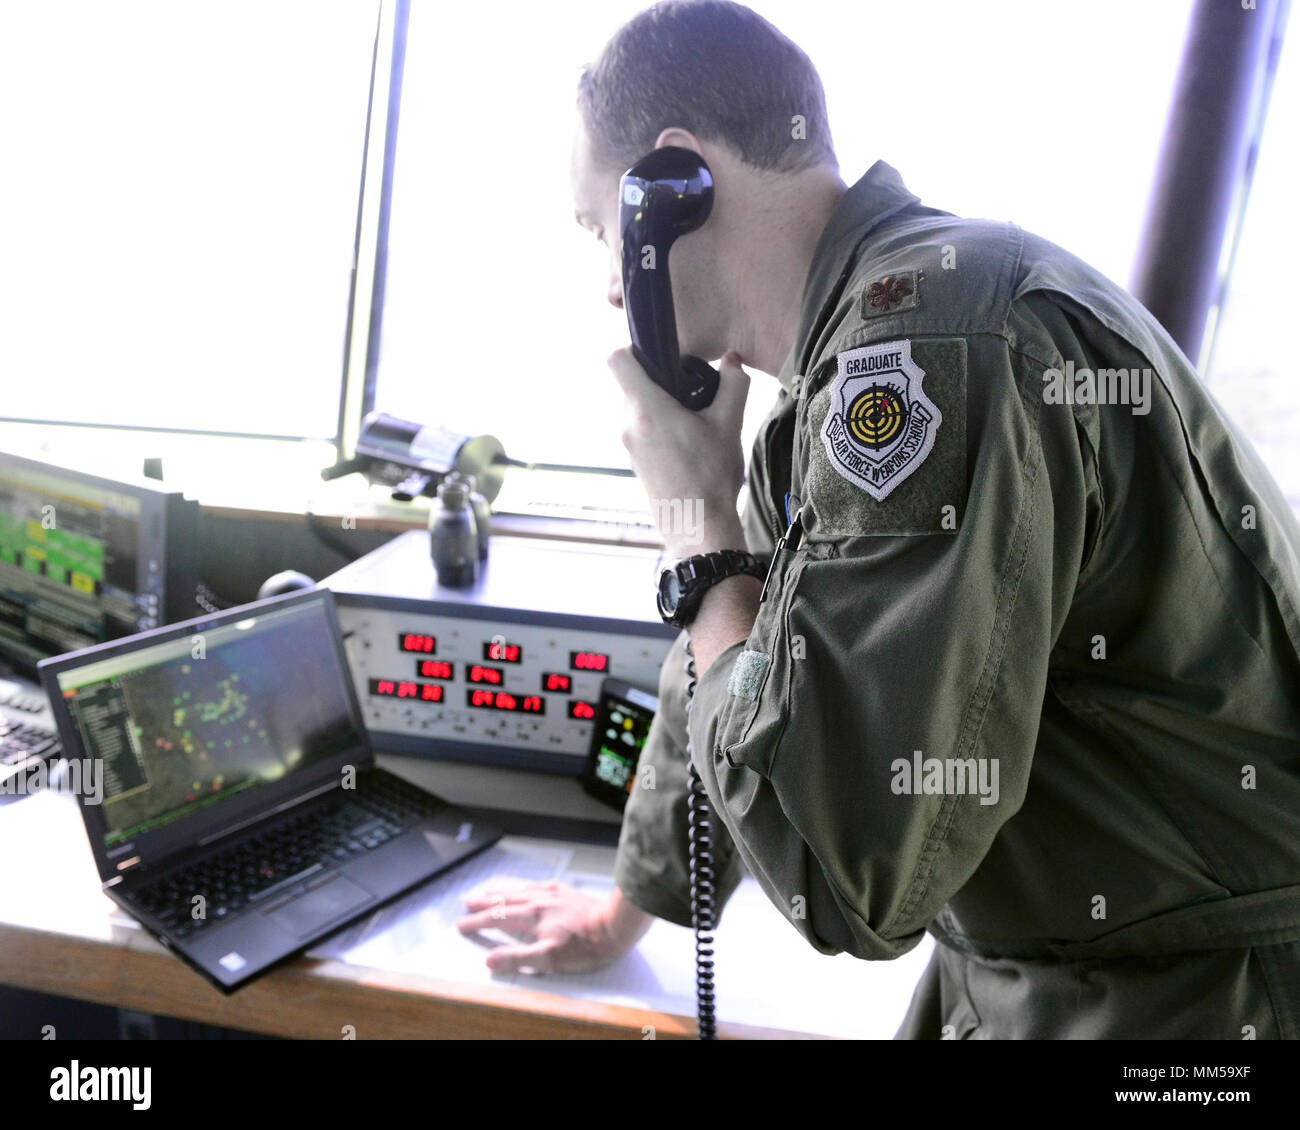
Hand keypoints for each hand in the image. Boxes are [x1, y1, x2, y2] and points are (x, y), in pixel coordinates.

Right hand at [457, 879, 651, 973]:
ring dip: (498, 889)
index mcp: (531, 917)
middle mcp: (537, 900)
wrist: (613, 925)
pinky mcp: (563, 890)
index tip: (461, 925)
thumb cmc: (584, 946)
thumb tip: (490, 960)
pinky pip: (534, 883)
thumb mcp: (550, 960)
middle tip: (466, 901)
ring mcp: (551, 892)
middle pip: (503, 899)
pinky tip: (521, 885)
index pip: (496, 918)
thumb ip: (518, 958)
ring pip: (517, 888)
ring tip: (486, 889)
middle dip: (482, 902)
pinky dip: (520, 884)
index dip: (477, 923)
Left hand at [608, 347, 749, 557]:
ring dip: (661, 403)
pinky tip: (688, 438)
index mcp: (646, 409)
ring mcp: (629, 445)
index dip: (635, 347)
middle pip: (631, 382)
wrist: (699, 527)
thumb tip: (733, 360)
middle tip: (691, 387)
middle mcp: (629, 424)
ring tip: (694, 416)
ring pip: (638, 406)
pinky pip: (641, 428)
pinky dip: (660, 424)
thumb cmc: (711, 477)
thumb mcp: (729, 424)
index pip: (617, 360)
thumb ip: (733, 384)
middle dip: (659, 378)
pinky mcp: (635, 461)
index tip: (663, 354)